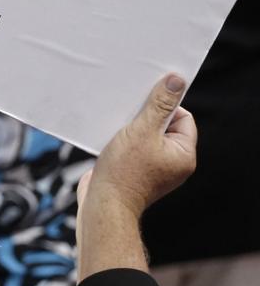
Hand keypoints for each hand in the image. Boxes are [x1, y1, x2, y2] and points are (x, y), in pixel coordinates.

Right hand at [84, 74, 196, 218]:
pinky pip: (131, 147)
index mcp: (183, 155)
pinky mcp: (133, 171)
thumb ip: (160, 105)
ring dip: (129, 128)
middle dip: (144, 117)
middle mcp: (172, 163)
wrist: (102, 204)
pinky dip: (120, 140)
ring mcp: (153, 168)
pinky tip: (108, 139)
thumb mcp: (143, 131)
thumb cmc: (124, 172)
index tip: (145, 103)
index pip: (182, 118)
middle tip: (129, 117)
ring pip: (144, 135)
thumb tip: (177, 81)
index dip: (164, 107)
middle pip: (162, 125)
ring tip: (117, 131)